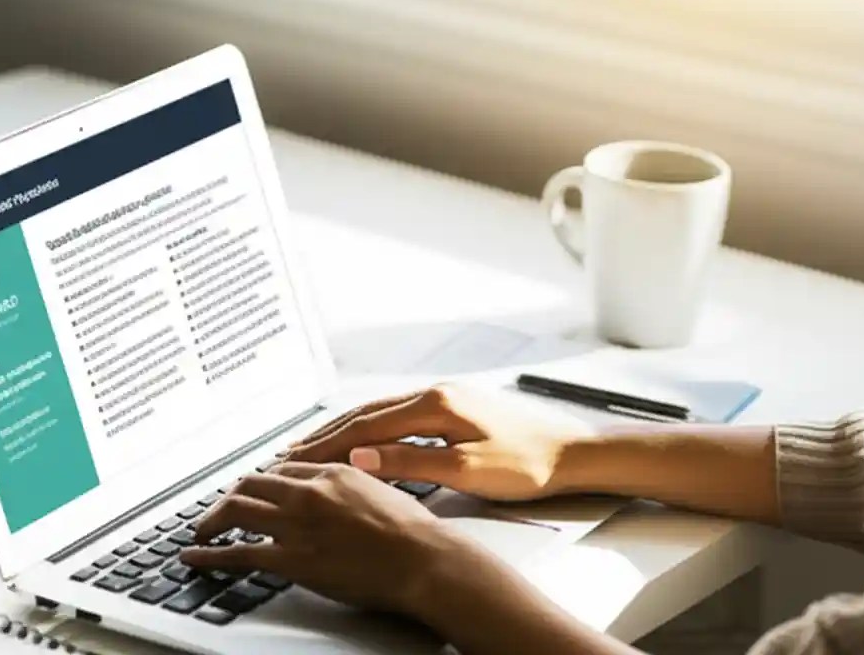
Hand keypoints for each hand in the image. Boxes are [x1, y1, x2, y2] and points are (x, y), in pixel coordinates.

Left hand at [180, 462, 484, 616]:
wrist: (423, 559)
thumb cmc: (414, 532)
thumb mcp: (384, 490)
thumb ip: (354, 486)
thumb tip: (342, 494)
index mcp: (334, 471)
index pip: (285, 468)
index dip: (266, 481)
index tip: (258, 491)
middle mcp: (309, 491)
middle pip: (253, 482)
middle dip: (231, 495)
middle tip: (222, 508)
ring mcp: (297, 524)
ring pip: (238, 509)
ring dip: (213, 518)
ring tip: (201, 529)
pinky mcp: (292, 558)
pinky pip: (238, 552)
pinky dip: (209, 553)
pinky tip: (196, 555)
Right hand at [283, 384, 595, 500]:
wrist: (575, 452)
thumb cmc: (529, 464)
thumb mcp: (466, 470)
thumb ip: (409, 462)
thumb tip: (360, 456)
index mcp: (436, 405)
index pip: (366, 425)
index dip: (326, 445)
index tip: (293, 461)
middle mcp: (437, 392)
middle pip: (367, 412)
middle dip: (326, 434)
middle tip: (288, 453)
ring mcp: (447, 396)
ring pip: (382, 411)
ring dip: (346, 429)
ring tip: (314, 447)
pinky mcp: (457, 406)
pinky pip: (401, 414)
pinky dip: (373, 427)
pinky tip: (363, 438)